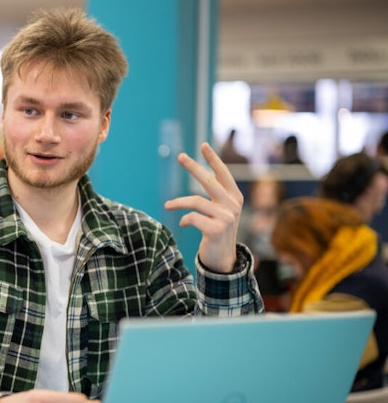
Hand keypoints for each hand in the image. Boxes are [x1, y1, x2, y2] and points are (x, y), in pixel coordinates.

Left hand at [164, 142, 243, 272]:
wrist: (223, 257)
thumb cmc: (217, 230)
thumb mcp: (220, 211)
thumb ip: (214, 195)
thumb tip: (200, 172)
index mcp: (234, 197)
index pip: (223, 174)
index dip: (213, 159)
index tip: (203, 145)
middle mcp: (233, 205)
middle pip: (209, 181)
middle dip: (193, 167)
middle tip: (180, 156)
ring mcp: (226, 217)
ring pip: (196, 201)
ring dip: (178, 202)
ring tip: (167, 206)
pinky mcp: (216, 230)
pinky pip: (193, 218)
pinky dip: (185, 219)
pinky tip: (183, 223)